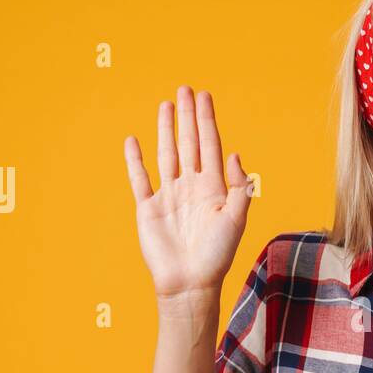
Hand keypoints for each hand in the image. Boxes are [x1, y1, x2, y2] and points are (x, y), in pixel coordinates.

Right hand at [123, 86, 254, 299]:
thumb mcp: (235, 220)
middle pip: (189, 143)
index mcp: (214, 188)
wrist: (190, 283)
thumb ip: (239, 188)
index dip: (207, 120)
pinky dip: (136, 160)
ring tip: (165, 105)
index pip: (210, 145)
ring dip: (165, 130)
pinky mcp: (148, 209)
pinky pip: (141, 179)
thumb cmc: (217, 256)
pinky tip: (134, 141)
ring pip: (167, 154)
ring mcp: (169, 196)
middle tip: (185, 89)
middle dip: (187, 117)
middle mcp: (191, 187)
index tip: (204, 96)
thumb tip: (235, 155)